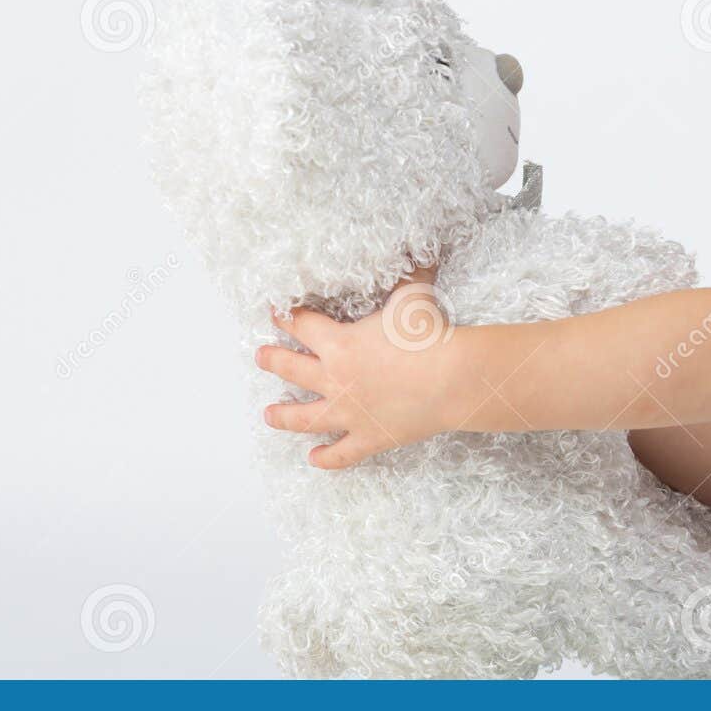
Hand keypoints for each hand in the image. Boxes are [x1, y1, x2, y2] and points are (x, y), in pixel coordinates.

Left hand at [256, 264, 462, 469]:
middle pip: (292, 369)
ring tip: (268, 414)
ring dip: (284, 416)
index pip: (302, 326)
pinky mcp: (369, 437)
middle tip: (260, 357)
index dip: (287, 318)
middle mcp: (335, 379)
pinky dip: (327, 458)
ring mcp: (349, 412)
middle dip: (273, 361)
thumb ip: (409, 274)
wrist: (450, 378)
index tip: (276, 314)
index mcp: (339, 344)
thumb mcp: (413, 295)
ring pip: (305, 418)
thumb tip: (419, 251)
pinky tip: (314, 459)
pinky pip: (342, 453)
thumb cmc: (427, 335)